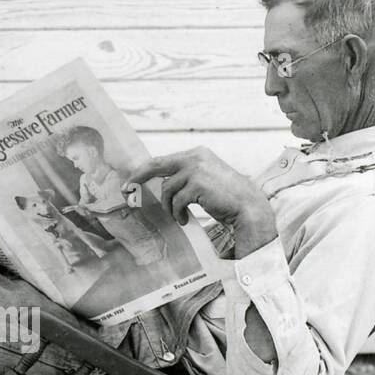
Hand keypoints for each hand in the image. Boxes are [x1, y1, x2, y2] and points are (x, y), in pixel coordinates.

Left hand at [123, 146, 263, 225]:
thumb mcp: (205, 180)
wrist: (247, 206)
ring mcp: (196, 170)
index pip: (163, 160)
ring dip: (170, 207)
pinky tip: (185, 220)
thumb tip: (161, 184)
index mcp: (197, 154)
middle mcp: (195, 157)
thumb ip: (185, 177)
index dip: (144, 171)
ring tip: (179, 216)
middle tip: (126, 190)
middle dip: (138, 177)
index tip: (130, 181)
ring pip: (166, 189)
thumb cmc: (226, 197)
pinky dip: (178, 213)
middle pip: (156, 165)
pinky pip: (176, 201)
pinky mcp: (196, 185)